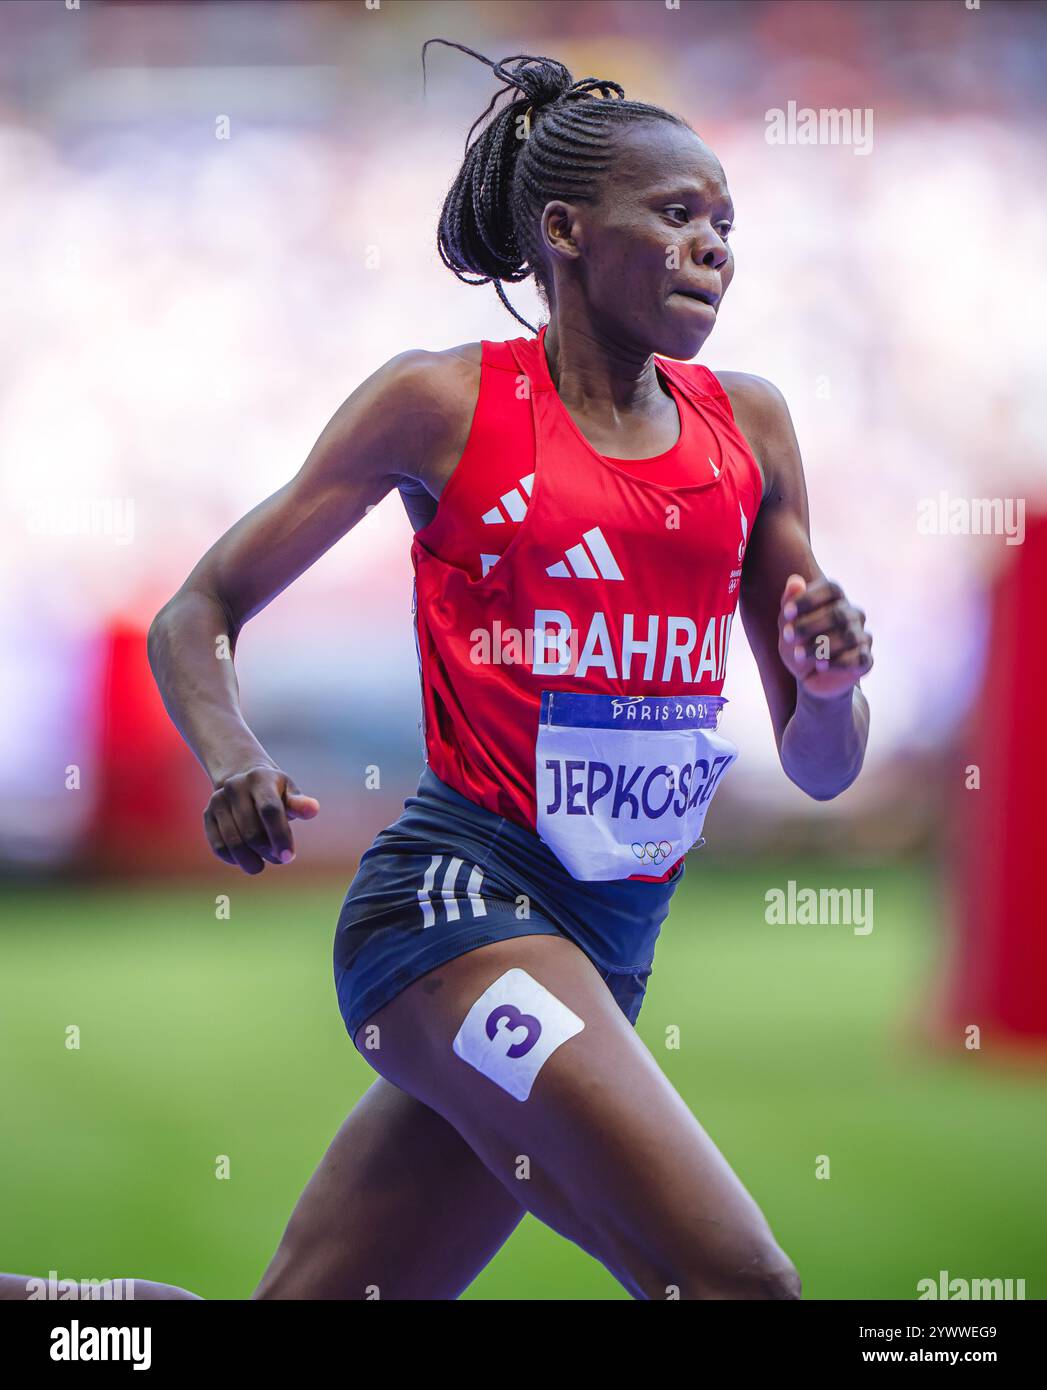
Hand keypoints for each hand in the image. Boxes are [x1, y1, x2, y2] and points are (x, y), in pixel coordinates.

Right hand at [203, 765, 319, 873]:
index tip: (289, 857)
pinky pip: (219, 846)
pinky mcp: (207, 815)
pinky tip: (247, 858)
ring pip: (234, 842)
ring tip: (262, 864)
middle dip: (268, 851)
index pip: (270, 810)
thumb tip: (313, 809)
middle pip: (252, 831)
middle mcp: (235, 787)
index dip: (280, 836)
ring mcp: (218, 801)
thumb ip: (299, 804)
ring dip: (250, 861)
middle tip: (280, 859)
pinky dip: (234, 859)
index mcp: (259, 779)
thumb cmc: (274, 790)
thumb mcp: (289, 792)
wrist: (241, 777)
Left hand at [778, 574, 872, 700]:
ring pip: (848, 636)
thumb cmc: (798, 644)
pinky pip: (859, 658)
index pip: (831, 588)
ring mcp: (862, 637)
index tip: (788, 612)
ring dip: (820, 646)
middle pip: (838, 613)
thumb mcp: (787, 625)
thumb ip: (789, 603)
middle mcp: (852, 615)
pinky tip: (820, 666)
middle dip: (810, 625)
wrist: (809, 677)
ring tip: (799, 655)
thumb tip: (794, 581)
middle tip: (788, 636)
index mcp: (835, 600)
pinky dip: (837, 662)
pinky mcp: (866, 660)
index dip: (809, 598)